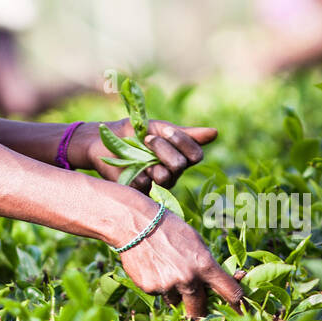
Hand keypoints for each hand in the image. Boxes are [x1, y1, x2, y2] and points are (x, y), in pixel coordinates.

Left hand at [69, 119, 217, 192]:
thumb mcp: (158, 128)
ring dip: (151, 159)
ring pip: (166, 176)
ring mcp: (157, 185)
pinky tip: (128, 166)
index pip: (196, 155)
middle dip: (164, 148)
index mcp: (180, 156)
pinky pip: (145, 183)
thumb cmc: (134, 133)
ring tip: (137, 153)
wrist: (104, 140)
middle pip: (181, 165)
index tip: (165, 130)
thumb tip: (216, 132)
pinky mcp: (141, 192)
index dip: (183, 142)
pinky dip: (136, 170)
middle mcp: (172, 173)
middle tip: (147, 139)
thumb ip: (185, 133)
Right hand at [118, 208, 245, 320]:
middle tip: (194, 304)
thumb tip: (218, 287)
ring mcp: (168, 285)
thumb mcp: (196, 242)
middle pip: (200, 311)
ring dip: (174, 293)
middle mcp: (188, 279)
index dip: (237, 306)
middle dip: (198, 310)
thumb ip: (208, 266)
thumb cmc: (170, 229)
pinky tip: (152, 266)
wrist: (135, 222)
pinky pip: (159, 295)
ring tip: (164, 267)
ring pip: (176, 302)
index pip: (230, 293)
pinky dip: (157, 286)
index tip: (240, 314)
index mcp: (205, 265)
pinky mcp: (150, 288)